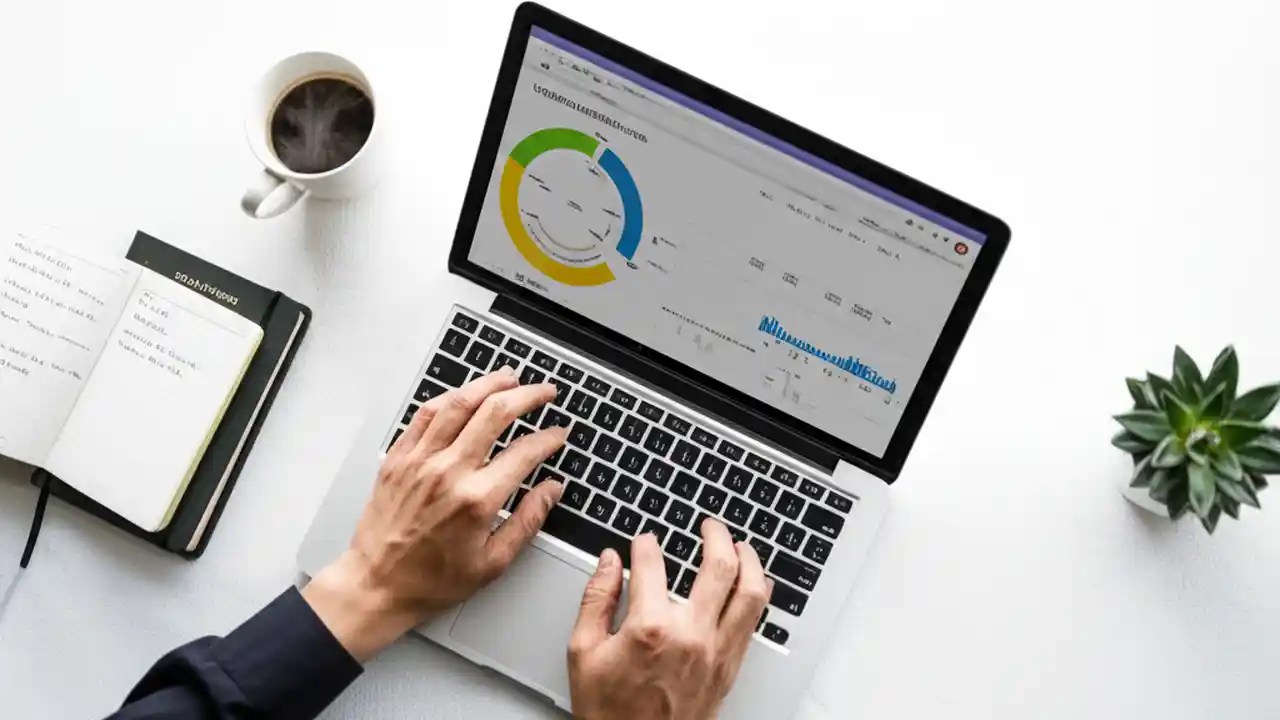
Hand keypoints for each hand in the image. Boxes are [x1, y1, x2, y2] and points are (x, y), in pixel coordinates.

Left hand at [303, 368, 567, 660]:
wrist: (376, 585)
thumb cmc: (430, 580)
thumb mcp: (493, 563)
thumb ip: (528, 521)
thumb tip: (551, 491)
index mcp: (476, 500)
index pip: (525, 452)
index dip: (549, 438)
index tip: (558, 434)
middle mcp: (448, 473)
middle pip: (495, 413)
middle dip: (528, 396)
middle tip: (544, 392)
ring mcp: (420, 461)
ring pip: (459, 403)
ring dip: (489, 384)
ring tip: (509, 377)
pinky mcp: (398, 459)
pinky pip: (425, 414)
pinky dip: (449, 398)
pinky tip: (465, 394)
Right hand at [568, 520, 772, 719]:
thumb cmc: (609, 713)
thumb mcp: (583, 653)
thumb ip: (595, 600)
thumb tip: (606, 563)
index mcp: (650, 628)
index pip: (652, 564)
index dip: (645, 544)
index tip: (642, 541)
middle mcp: (691, 636)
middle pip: (718, 567)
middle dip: (715, 535)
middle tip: (709, 525)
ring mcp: (716, 652)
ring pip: (750, 593)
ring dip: (749, 560)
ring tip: (741, 546)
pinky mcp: (729, 668)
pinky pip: (753, 622)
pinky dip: (756, 595)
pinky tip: (751, 584)